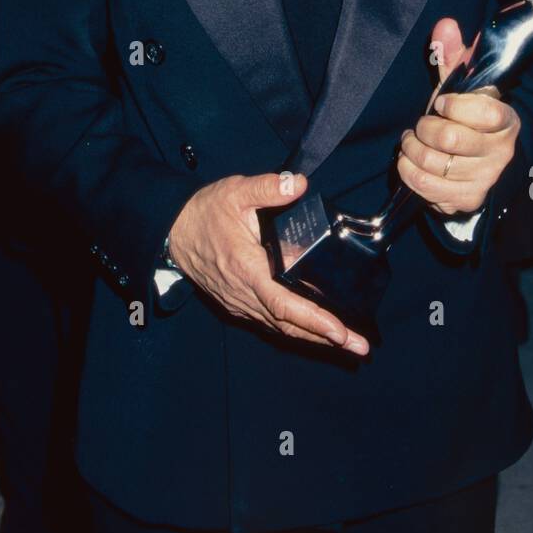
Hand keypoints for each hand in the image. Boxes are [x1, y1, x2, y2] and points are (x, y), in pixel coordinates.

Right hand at [168, 171, 369, 355]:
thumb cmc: (204, 212)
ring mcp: (239, 302)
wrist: (172, 231)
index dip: (314, 320)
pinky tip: (315, 331)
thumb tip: (299, 184)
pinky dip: (295, 330)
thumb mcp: (235, 191)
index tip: (341, 331)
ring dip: (313, 338)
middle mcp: (244, 293)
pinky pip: (269, 322)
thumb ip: (268, 187)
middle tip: (360, 347)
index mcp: (246, 269)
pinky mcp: (237, 303)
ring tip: (347, 344)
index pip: (284, 303)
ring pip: (280, 328)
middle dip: (326, 338)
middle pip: (288, 324)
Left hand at [397, 17, 519, 216]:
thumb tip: (444, 25)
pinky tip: (410, 162)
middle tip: (420, 125)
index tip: (442, 103)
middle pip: (450, 139)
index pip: (484, 114)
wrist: (477, 161)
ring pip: (433, 164)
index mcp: (505, 121)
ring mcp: (484, 179)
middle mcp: (500, 153)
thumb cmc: (466, 117)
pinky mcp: (466, 199)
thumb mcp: (462, 85)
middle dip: (424, 128)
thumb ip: (454, 54)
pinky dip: (408, 172)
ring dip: (411, 150)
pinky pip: (426, 188)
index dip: (454, 106)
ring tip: (411, 142)